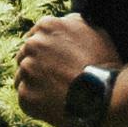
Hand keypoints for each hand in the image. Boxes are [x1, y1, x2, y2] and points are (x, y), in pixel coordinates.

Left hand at [15, 9, 116, 126]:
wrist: (104, 97)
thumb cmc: (103, 64)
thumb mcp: (94, 31)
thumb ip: (73, 22)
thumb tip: (64, 20)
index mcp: (46, 26)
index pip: (35, 36)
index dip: (46, 51)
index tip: (55, 62)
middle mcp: (32, 44)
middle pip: (26, 55)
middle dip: (37, 66)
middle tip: (56, 79)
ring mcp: (27, 69)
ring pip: (23, 76)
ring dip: (34, 83)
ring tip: (55, 94)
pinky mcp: (25, 94)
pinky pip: (25, 97)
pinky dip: (36, 102)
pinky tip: (53, 105)